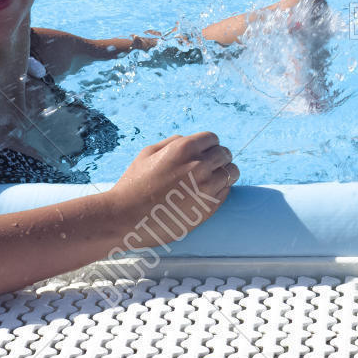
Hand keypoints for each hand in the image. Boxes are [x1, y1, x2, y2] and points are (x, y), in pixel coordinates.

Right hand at [110, 132, 237, 245]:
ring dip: (224, 173)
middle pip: (225, 154)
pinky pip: (226, 192)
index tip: (204, 152)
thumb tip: (190, 140)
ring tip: (211, 179)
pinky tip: (206, 193)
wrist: (126, 218)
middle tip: (209, 166)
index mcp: (184, 148)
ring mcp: (207, 188)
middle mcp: (199, 166)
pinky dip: (221, 189)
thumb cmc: (133, 184)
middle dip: (218, 158)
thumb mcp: (148, 153)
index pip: (213, 139)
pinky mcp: (209, 208)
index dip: (208, 145)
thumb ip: (172, 143)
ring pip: (232, 173)